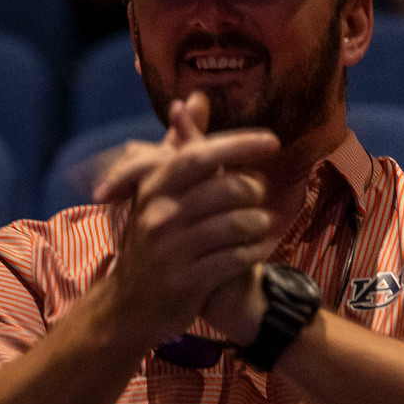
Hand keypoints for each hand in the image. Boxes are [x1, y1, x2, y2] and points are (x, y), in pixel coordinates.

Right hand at [93, 94, 278, 347]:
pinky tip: (254, 250)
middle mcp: (158, 215)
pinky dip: (255, 252)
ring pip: (239, 223)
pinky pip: (238, 257)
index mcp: (153, 187)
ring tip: (257, 227)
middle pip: (229, 189)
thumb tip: (194, 98)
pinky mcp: (186, 281)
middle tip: (257, 199)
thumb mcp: (159, 190)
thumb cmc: (154, 239)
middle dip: (254, 192)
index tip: (272, 142)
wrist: (130, 304)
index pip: (202, 155)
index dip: (240, 145)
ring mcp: (171, 249)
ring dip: (259, 224)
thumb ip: (181, 144)